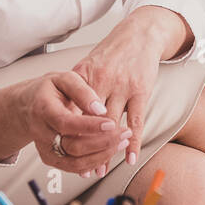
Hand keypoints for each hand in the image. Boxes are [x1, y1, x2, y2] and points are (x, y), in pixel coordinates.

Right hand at [15, 71, 131, 176]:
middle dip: (103, 142)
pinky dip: (95, 162)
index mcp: (43, 109)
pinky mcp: (51, 159)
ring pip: (75, 163)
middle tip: (125, 132)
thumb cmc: (49, 90)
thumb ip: (81, 90)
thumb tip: (99, 108)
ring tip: (123, 142)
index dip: (91, 126)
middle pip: (73, 147)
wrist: (27, 105)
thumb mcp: (63, 78)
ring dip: (103, 155)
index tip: (112, 123)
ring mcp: (45, 149)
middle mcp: (41, 133)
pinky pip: (74, 168)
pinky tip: (110, 151)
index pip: (67, 123)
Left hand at [69, 14, 165, 173]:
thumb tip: (64, 116)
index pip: (71, 110)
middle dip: (84, 147)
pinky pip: (136, 121)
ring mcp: (122, 86)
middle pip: (89, 122)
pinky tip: (130, 157)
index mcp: (84, 75)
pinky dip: (133, 142)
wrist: (140, 34)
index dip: (67, 134)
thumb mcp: (89, 65)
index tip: (63, 153)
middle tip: (80, 170)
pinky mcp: (141, 90)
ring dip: (106, 150)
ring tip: (100, 170)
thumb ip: (77, 90)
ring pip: (111, 125)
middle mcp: (101, 81)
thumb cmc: (112, 52)